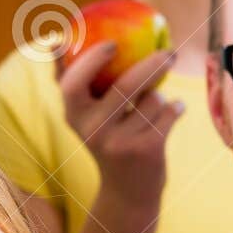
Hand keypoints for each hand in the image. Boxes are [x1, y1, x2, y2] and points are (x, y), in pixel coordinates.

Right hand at [57, 44, 181, 200]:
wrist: (127, 192)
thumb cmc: (106, 140)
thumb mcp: (84, 118)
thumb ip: (72, 82)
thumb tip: (57, 41)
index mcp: (74, 117)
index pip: (72, 83)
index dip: (90, 60)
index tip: (112, 44)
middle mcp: (93, 131)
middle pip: (125, 86)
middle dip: (152, 65)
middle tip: (170, 54)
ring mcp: (120, 143)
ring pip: (153, 99)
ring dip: (161, 96)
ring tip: (156, 105)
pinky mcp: (147, 151)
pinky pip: (169, 113)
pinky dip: (175, 108)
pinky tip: (172, 113)